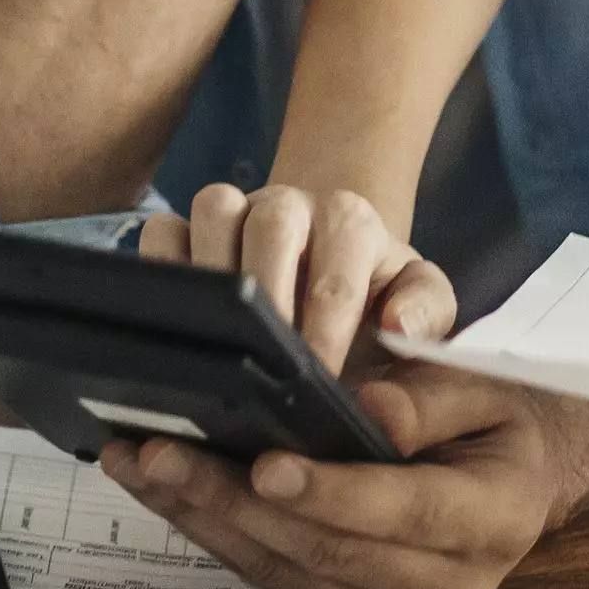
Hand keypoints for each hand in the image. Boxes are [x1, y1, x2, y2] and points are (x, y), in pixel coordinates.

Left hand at [101, 362, 588, 588]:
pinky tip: (167, 494)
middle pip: (326, 551)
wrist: (517, 476)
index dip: (330, 491)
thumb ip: (431, 397)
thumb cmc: (496, 418)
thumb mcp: (484, 387)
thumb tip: (372, 411)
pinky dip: (217, 535)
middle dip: (234, 502)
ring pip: (288, 573)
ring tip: (139, 466)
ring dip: (205, 520)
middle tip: (161, 453)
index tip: (263, 463)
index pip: (401, 510)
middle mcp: (449, 584)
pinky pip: (279, 581)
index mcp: (492, 518)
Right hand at [142, 182, 454, 372]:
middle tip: (265, 364)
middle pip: (272, 225)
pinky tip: (170, 324)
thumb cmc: (374, 294)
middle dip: (268, 297)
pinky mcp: (188, 227)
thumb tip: (400, 327)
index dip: (327, 332)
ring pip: (213, 210)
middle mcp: (290, 205)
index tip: (320, 382)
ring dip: (212, 275)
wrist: (333, 258)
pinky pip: (161, 230)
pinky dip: (160, 269)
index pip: (338, 272)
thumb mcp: (421, 302)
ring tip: (215, 342)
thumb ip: (427, 313)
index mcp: (350, 221)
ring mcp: (235, 210)